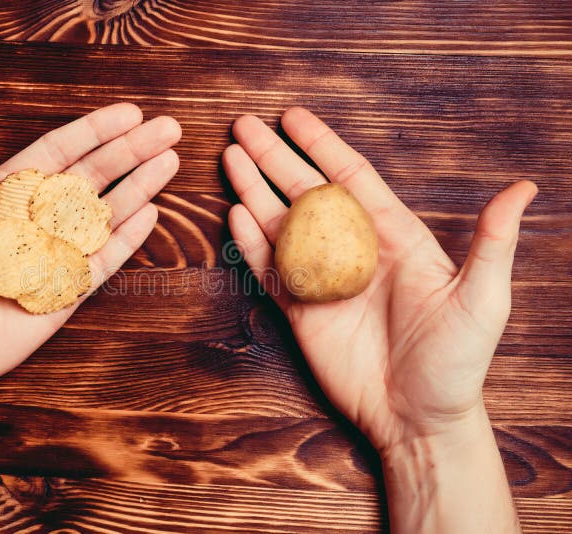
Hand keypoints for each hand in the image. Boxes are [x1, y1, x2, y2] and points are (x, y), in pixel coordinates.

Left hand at [0, 103, 180, 402]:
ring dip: (138, 188)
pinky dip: (126, 239)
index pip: (56, 154)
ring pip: (104, 215)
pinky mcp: (63, 293)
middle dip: (130, 152)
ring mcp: (51, 256)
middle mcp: (32, 222)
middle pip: (91, 178)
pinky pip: (102, 262)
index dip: (94, 132)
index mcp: (1, 197)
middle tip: (168, 128)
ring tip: (170, 161)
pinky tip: (150, 213)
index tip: (129, 113)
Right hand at [224, 108, 535, 452]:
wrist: (418, 419)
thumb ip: (492, 243)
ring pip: (280, 224)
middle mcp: (353, 250)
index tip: (293, 117)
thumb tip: (523, 188)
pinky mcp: (301, 310)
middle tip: (244, 127)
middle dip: (275, 158)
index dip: (321, 144)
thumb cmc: (456, 362)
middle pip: (305, 192)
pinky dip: (251, 243)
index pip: (351, 177)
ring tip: (231, 158)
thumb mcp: (482, 299)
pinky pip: (270, 269)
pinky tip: (235, 215)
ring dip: (254, 190)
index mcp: (393, 236)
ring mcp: (323, 279)